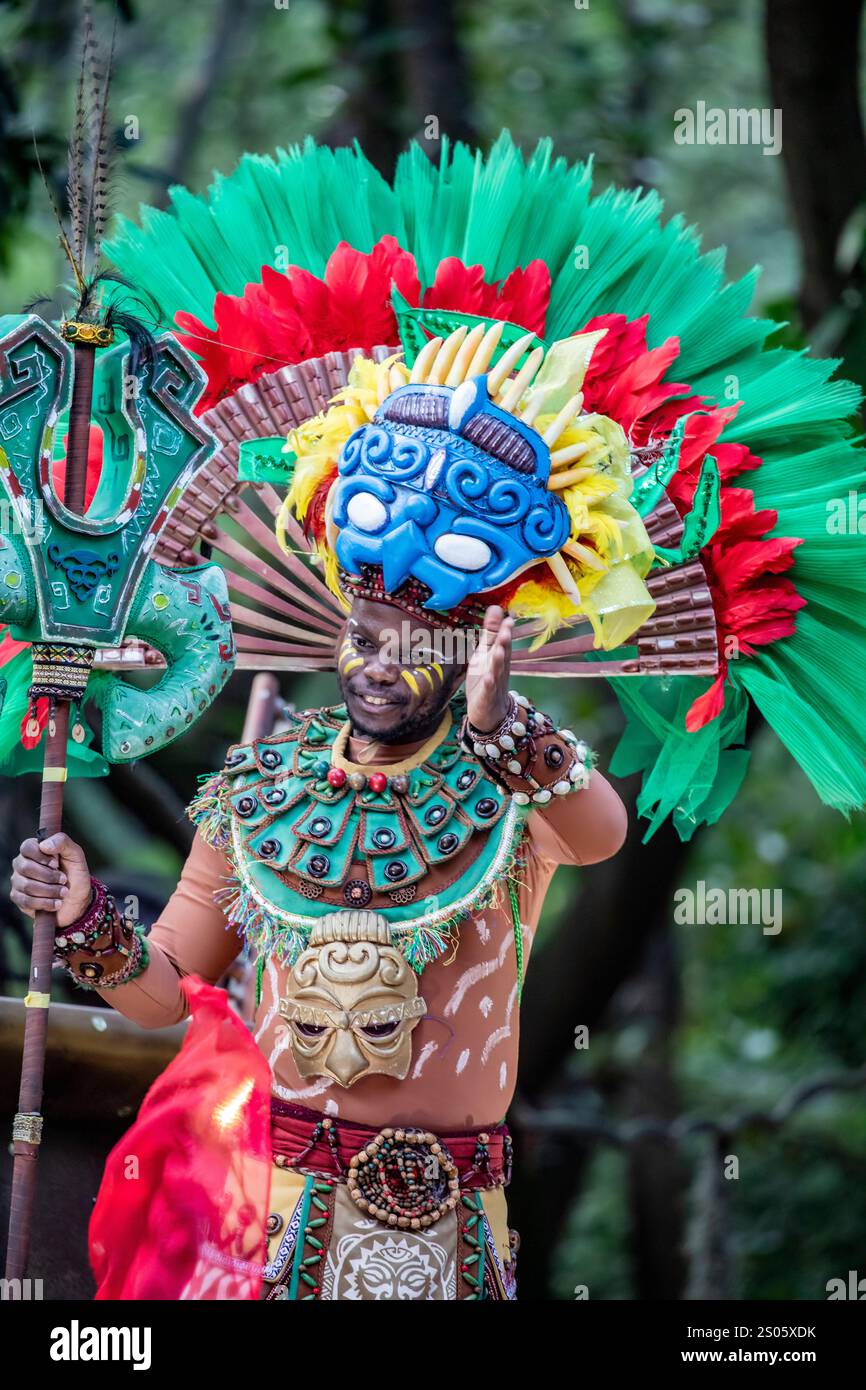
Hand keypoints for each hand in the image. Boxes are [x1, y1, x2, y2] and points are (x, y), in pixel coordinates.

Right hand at [11, 833, 91, 927]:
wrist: (78, 900)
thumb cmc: (75, 875)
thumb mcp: (76, 856)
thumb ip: (63, 842)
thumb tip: (44, 845)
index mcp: (34, 850)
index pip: (27, 847)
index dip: (41, 856)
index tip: (56, 864)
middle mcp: (22, 864)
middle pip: (25, 867)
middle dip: (49, 876)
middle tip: (63, 880)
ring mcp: (18, 882)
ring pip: (27, 886)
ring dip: (50, 891)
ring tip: (63, 892)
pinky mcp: (19, 899)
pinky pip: (27, 901)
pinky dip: (46, 903)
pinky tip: (57, 903)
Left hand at [465, 606, 513, 733]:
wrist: (490, 712)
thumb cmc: (487, 679)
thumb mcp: (487, 653)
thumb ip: (490, 632)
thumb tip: (496, 608)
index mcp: (499, 656)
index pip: (503, 641)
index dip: (505, 629)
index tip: (507, 616)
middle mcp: (499, 668)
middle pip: (504, 653)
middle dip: (505, 640)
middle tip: (507, 626)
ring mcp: (494, 682)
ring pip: (497, 670)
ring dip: (499, 659)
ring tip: (500, 648)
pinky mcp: (486, 696)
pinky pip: (488, 689)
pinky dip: (489, 683)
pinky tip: (488, 677)